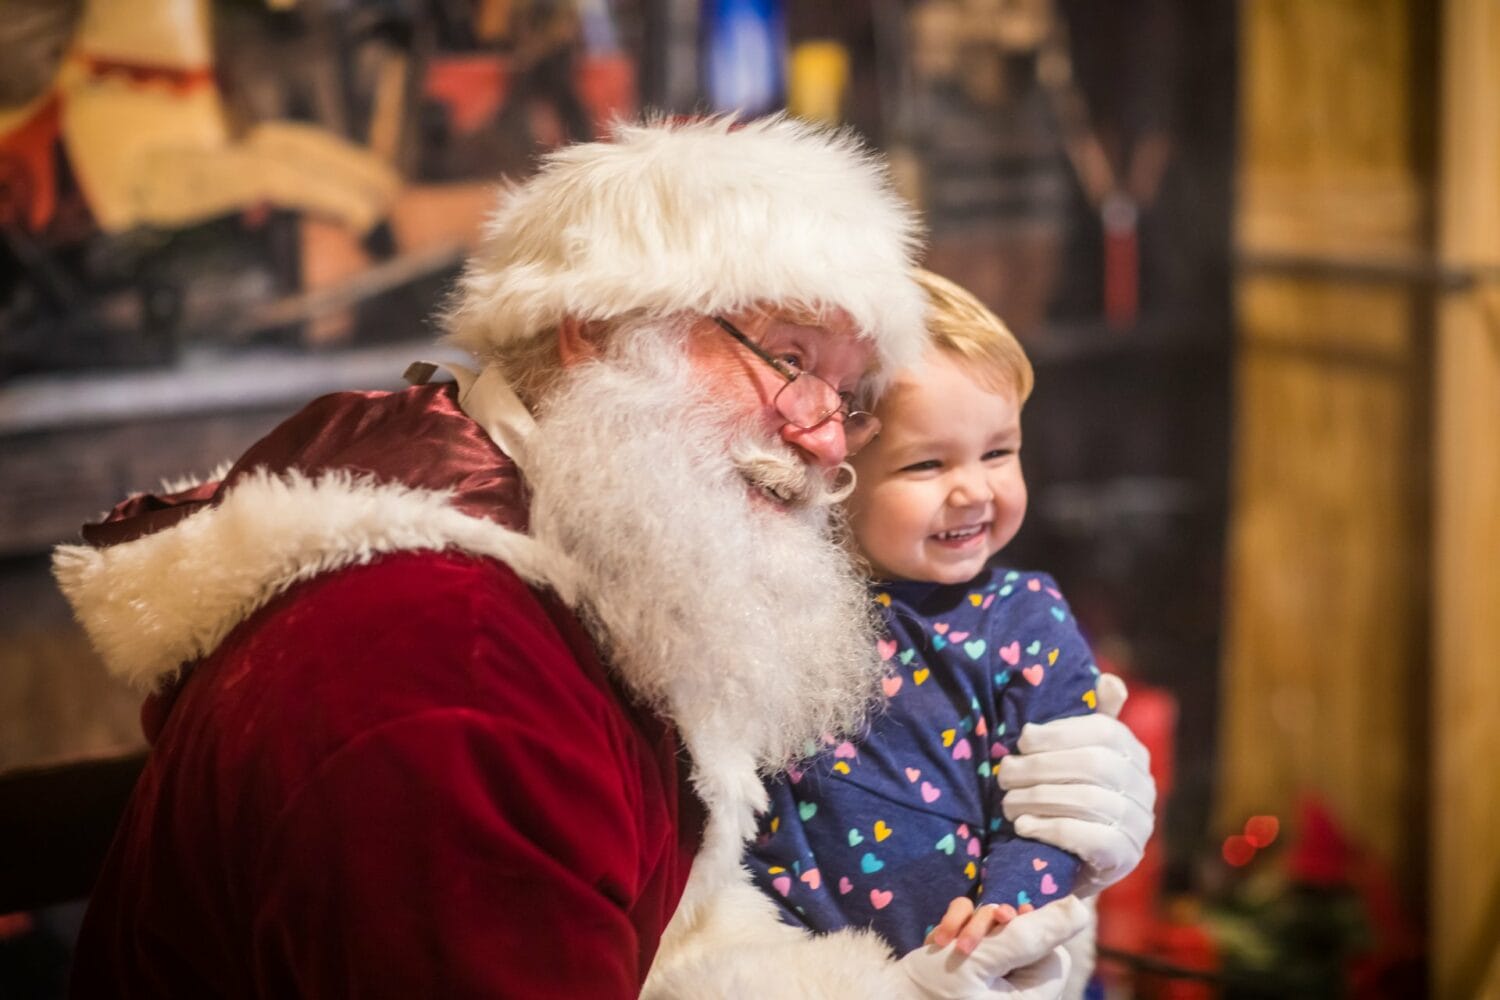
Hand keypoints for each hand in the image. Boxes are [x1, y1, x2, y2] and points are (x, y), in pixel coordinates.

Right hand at [894, 896, 1086, 999]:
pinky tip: (938, 940)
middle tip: (967, 936)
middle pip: (1024, 939)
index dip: (1029, 930)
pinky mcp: (970, 966)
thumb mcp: (981, 960)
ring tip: (945, 940)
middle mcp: (1013, 992)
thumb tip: (1079, 911)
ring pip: (997, 932)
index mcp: (1027, 999)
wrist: (885, 996)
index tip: (1002, 923)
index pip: (1052, 953)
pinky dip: (956, 929)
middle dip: (992, 927)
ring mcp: (991, 980)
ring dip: (969, 925)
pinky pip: (975, 935)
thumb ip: (1029, 935)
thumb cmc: (931, 991)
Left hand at [997, 674, 1154, 895]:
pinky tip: (1023, 826)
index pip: (1105, 731)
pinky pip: (1089, 837)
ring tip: (1007, 802)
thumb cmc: (1066, 798)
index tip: (1022, 740)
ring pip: (1088, 800)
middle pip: (1093, 765)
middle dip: (1040, 767)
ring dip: (1038, 798)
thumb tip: (1110, 681)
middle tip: (1004, 774)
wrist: (1068, 864)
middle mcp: (1145, 788)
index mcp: (1134, 754)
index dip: (1060, 732)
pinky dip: (1050, 828)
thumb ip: (1089, 719)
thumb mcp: (1073, 757)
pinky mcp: (1125, 858)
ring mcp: (1140, 825)